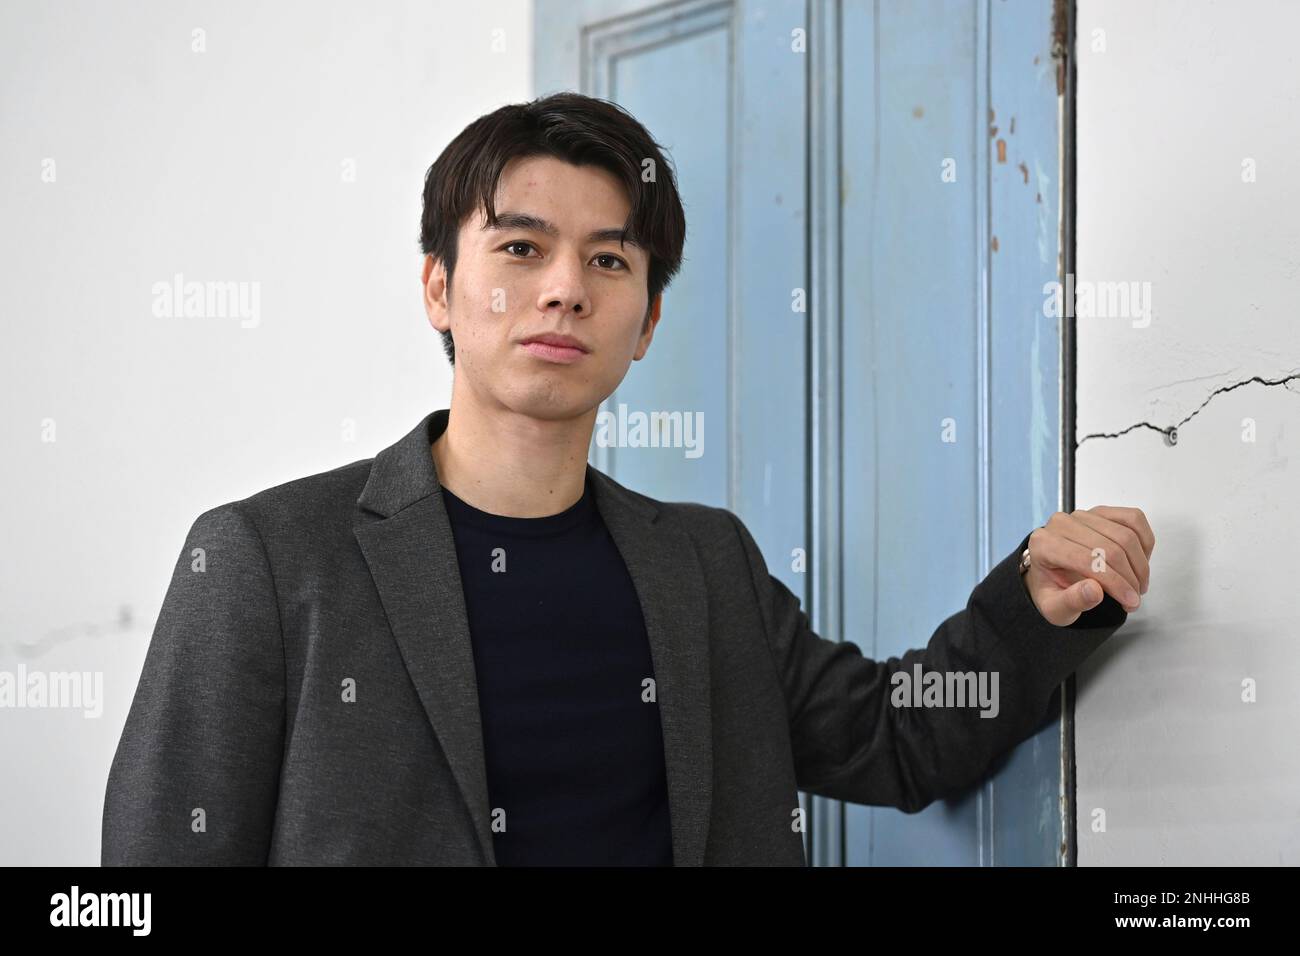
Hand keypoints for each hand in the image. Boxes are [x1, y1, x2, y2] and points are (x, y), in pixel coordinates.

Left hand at [1022, 506, 1154, 626]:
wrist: (1052, 574)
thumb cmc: (1053, 590)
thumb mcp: (1055, 609)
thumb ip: (1071, 602)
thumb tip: (1094, 591)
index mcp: (1044, 545)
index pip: (1087, 560)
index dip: (1115, 583)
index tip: (1130, 601)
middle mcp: (1062, 524)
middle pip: (1110, 548)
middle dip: (1130, 578)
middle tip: (1134, 599)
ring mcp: (1083, 515)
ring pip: (1126, 535)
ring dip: (1140, 564)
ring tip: (1137, 585)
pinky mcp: (1102, 511)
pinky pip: (1133, 519)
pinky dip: (1145, 542)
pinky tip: (1140, 561)